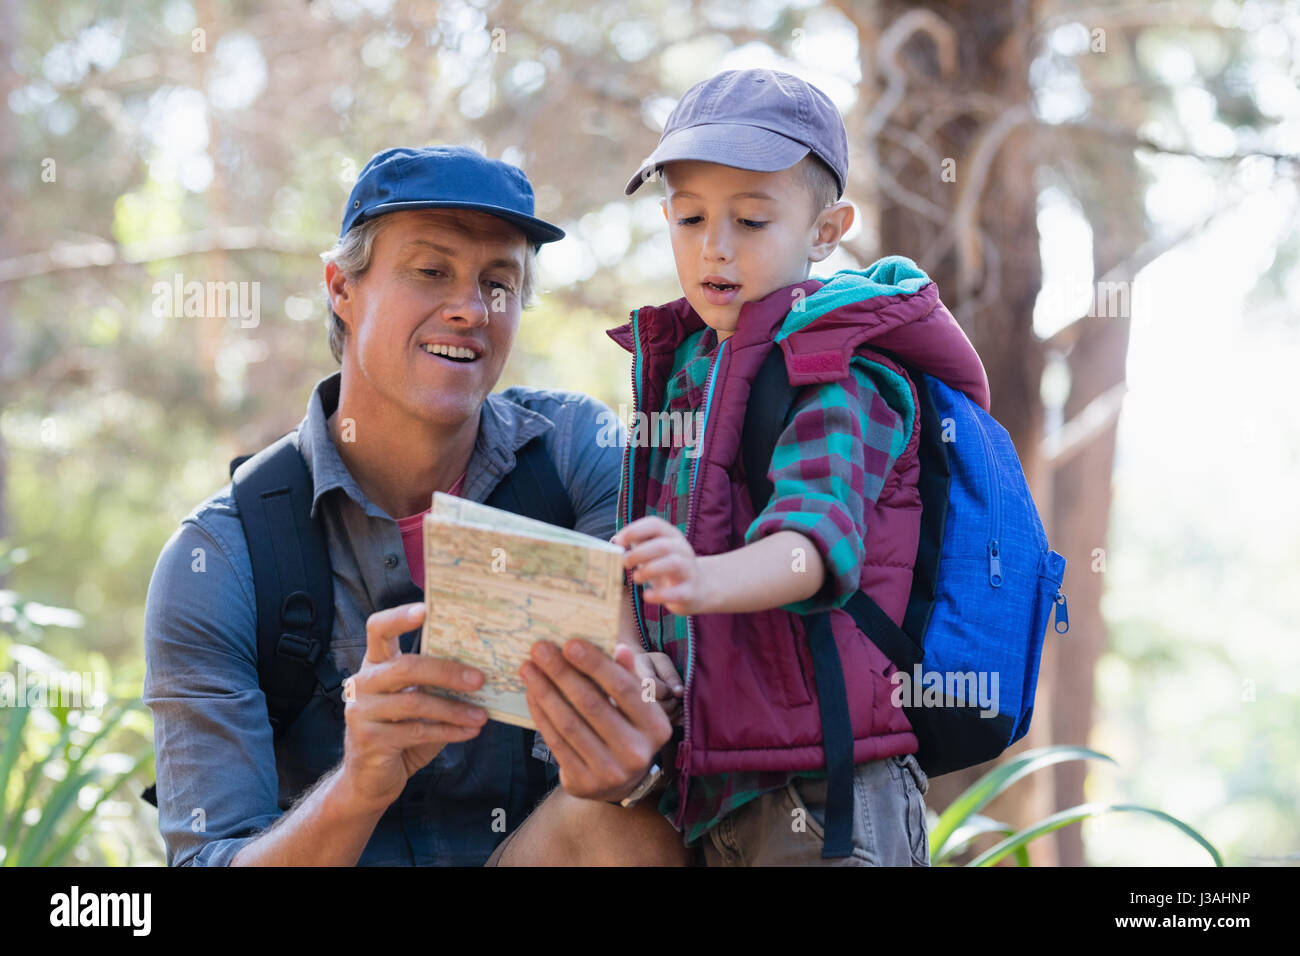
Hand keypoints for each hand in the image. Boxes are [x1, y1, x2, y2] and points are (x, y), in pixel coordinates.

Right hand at [340, 603, 489, 813]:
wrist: (370, 778)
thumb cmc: (401, 731)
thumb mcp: (415, 700)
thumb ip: (433, 682)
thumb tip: (482, 664)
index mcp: (375, 664)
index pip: (379, 629)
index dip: (399, 616)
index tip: (426, 609)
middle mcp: (363, 682)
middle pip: (406, 666)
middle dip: (447, 671)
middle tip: (480, 679)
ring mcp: (361, 711)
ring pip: (415, 702)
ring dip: (455, 709)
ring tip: (482, 715)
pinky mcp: (369, 740)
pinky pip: (417, 731)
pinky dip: (449, 732)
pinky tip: (470, 732)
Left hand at [520, 638, 672, 801]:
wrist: (620, 783)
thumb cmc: (626, 730)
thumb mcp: (637, 706)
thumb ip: (628, 677)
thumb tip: (619, 648)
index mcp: (655, 726)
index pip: (624, 688)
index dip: (595, 665)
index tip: (569, 643)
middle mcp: (636, 752)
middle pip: (591, 704)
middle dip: (562, 673)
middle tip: (539, 649)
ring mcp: (610, 772)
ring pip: (569, 724)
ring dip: (545, 691)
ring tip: (529, 668)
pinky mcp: (583, 783)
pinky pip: (556, 742)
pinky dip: (541, 715)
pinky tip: (532, 694)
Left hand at [612, 516, 707, 615]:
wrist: (699, 588)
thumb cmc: (667, 568)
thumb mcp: (653, 552)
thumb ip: (636, 545)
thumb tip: (615, 541)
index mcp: (671, 536)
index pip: (655, 524)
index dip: (634, 530)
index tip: (618, 542)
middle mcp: (682, 550)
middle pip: (662, 545)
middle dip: (639, 553)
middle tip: (625, 563)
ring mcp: (689, 571)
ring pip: (673, 563)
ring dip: (649, 570)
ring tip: (636, 578)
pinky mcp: (690, 592)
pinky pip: (677, 592)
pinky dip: (659, 594)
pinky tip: (647, 596)